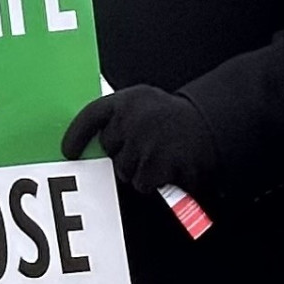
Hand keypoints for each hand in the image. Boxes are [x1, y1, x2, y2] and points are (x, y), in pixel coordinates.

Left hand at [61, 86, 218, 197]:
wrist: (214, 123)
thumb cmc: (178, 118)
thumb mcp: (147, 105)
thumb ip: (122, 117)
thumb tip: (97, 141)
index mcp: (128, 99)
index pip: (91, 116)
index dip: (77, 135)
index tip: (68, 152)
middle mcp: (132, 116)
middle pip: (109, 149)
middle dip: (124, 154)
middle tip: (149, 146)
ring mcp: (144, 140)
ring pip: (124, 170)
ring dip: (140, 170)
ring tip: (162, 155)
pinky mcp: (157, 162)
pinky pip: (142, 183)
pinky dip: (154, 182)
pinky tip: (170, 167)